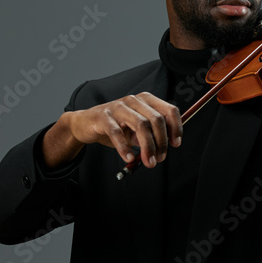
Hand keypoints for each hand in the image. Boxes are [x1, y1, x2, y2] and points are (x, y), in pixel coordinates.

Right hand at [43, 92, 181, 168]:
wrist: (86, 124)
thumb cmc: (115, 126)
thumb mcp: (136, 130)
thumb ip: (151, 135)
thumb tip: (166, 148)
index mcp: (146, 100)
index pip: (169, 110)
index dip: (176, 127)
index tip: (176, 144)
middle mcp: (134, 100)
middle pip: (156, 119)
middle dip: (161, 142)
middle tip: (160, 159)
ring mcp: (118, 106)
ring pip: (141, 124)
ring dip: (148, 146)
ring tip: (148, 162)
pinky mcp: (103, 116)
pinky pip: (116, 132)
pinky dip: (124, 147)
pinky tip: (128, 157)